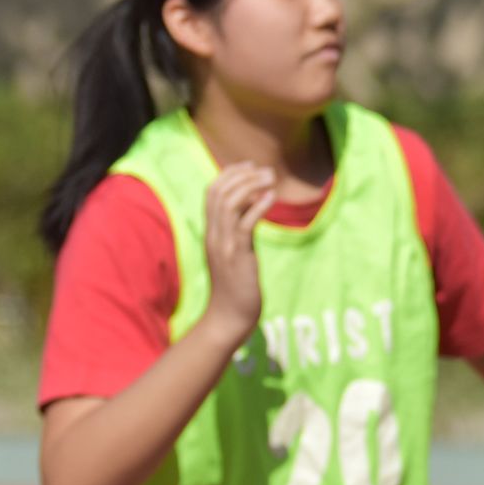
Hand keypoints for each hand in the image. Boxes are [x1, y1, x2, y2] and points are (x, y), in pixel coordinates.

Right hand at [198, 163, 278, 339]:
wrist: (229, 317)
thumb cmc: (236, 287)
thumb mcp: (236, 252)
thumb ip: (241, 228)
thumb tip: (254, 206)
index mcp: (211, 232)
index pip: (212, 192)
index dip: (230, 174)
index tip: (250, 166)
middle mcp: (214, 234)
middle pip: (219, 192)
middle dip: (242, 175)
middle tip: (266, 171)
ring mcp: (224, 244)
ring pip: (230, 203)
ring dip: (252, 186)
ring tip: (271, 179)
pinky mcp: (238, 255)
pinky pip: (245, 224)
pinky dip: (258, 207)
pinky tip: (272, 198)